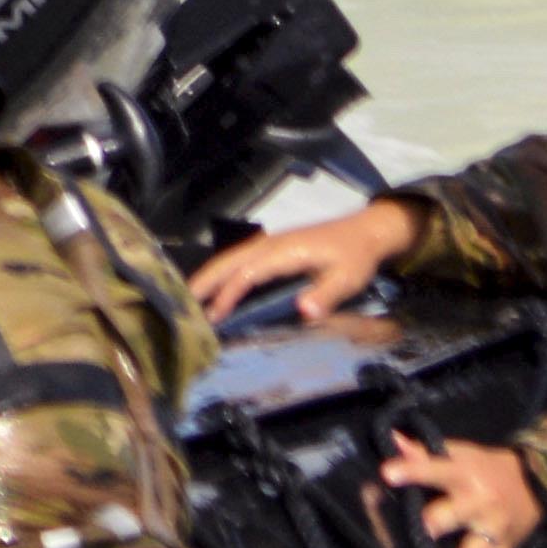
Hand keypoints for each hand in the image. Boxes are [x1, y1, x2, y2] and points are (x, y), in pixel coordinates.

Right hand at [190, 193, 414, 325]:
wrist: (365, 232)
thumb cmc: (355, 257)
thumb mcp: (348, 278)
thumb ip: (326, 294)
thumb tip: (304, 311)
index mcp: (285, 251)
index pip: (248, 273)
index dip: (228, 294)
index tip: (213, 316)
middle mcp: (271, 244)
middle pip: (229, 260)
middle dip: (205, 281)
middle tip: (181, 304)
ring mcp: (270, 243)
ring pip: (231, 258)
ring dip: (209, 276)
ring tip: (189, 298)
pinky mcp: (272, 248)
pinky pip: (239, 259)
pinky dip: (222, 271)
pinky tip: (215, 286)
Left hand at [381, 433, 540, 547]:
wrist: (540, 480)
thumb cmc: (486, 468)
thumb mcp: (460, 454)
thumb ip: (424, 453)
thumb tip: (392, 439)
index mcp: (463, 474)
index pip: (435, 469)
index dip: (412, 470)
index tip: (386, 473)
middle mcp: (479, 502)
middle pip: (456, 511)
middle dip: (439, 520)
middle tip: (422, 528)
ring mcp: (493, 530)